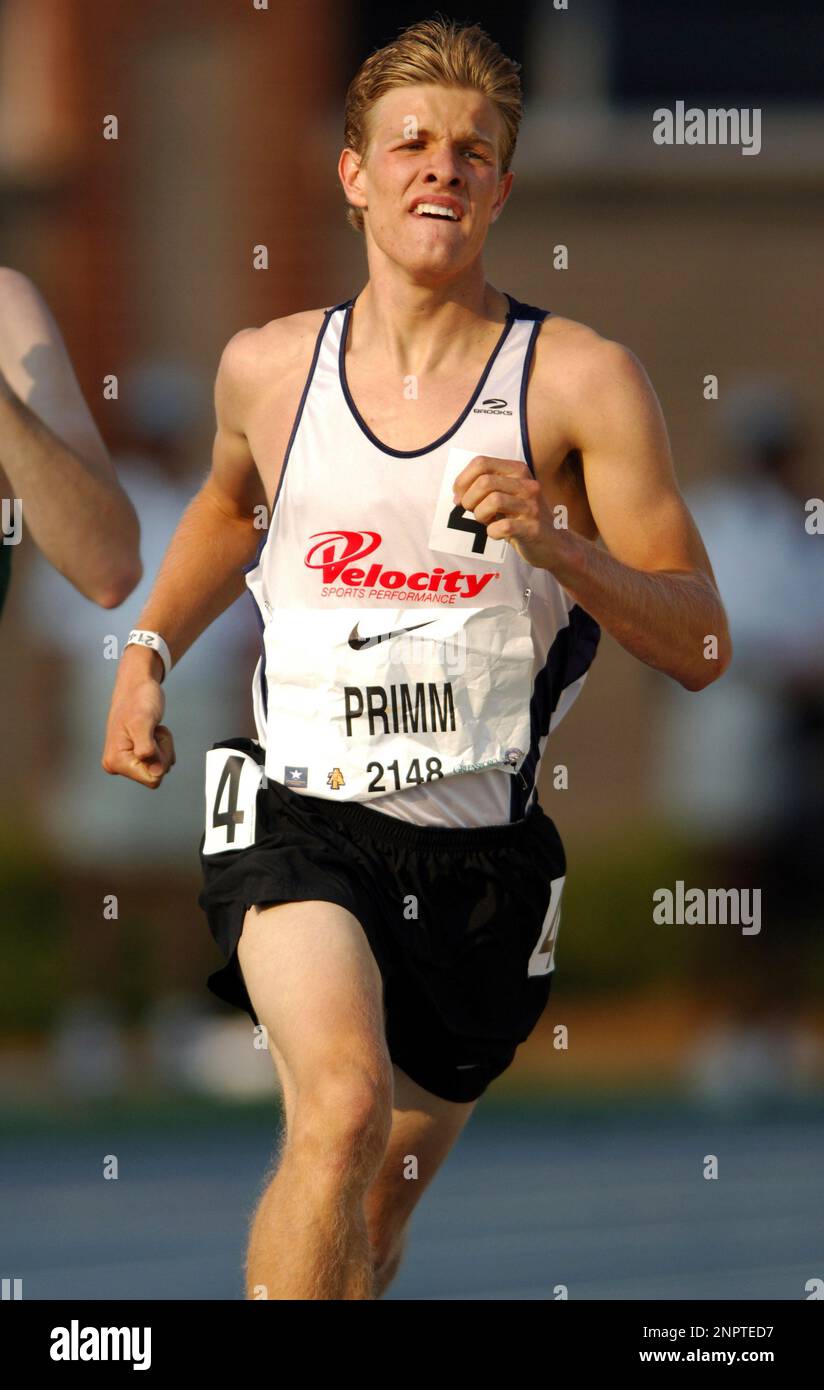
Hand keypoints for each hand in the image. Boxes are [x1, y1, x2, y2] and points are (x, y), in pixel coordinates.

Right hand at [101, 652, 175, 788]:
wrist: (135, 684)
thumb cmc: (138, 698)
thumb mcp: (143, 722)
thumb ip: (147, 749)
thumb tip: (155, 773)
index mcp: (116, 761)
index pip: (152, 778)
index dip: (160, 759)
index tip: (152, 738)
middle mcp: (117, 764)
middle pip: (156, 773)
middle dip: (162, 751)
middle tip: (153, 731)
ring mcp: (125, 760)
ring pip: (159, 766)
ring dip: (162, 746)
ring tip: (151, 729)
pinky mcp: (134, 754)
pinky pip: (157, 759)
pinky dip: (160, 744)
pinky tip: (152, 731)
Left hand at [452, 454, 564, 570]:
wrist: (552, 543)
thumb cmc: (521, 517)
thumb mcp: (506, 494)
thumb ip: (484, 487)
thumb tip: (457, 493)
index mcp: (518, 470)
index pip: (481, 462)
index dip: (463, 480)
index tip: (459, 496)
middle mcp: (527, 484)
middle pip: (485, 481)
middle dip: (469, 499)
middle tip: (471, 511)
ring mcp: (532, 506)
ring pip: (493, 501)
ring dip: (480, 514)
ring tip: (485, 521)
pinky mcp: (533, 528)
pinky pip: (503, 527)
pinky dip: (492, 532)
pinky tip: (496, 533)